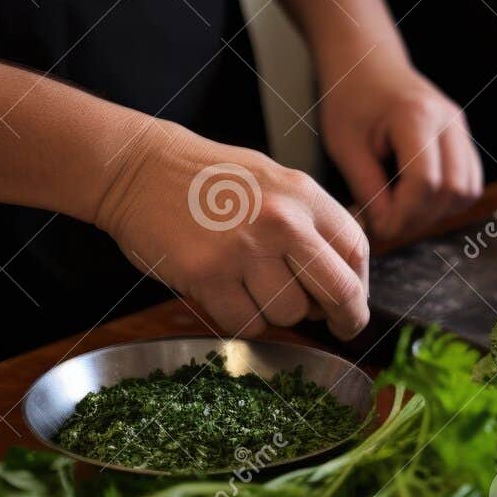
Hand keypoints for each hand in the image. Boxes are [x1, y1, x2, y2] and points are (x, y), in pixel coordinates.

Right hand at [97, 120, 369, 339]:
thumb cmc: (206, 179)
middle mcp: (282, 221)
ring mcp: (245, 249)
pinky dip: (242, 321)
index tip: (352, 303)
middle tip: (338, 328)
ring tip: (252, 289)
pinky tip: (227, 297)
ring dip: (277, 314)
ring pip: (290, 314)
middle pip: (338, 292)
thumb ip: (310, 223)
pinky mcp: (208, 274)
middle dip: (344, 319)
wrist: (137, 167)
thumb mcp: (273, 182)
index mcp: (303, 195)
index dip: (360, 286)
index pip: (356, 251)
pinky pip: (247, 323)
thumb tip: (342, 278)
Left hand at [317, 46, 481, 249]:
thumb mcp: (346, 147)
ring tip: (402, 209)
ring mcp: (461, 129)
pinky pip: (469, 183)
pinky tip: (416, 198)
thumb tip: (388, 231)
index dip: (405, 215)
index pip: (426, 182)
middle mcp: (448, 121)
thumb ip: (369, 191)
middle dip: (422, 217)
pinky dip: (447, 201)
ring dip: (437, 212)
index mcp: (416, 116)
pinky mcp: (463, 138)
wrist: (366, 62)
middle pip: (454, 190)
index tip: (380, 227)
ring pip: (468, 191)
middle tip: (388, 223)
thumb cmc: (350, 99)